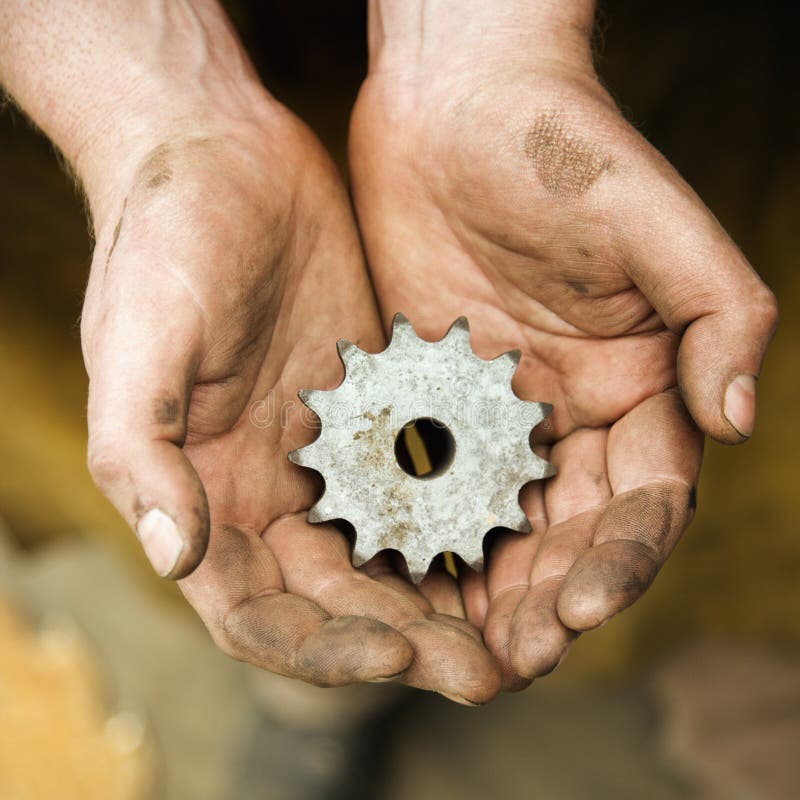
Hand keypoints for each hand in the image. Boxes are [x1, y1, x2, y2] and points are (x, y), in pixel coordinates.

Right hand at [78, 102, 500, 700]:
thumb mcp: (139, 336)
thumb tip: (173, 554)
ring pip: (395, 550)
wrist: (223, 156)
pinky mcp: (382, 405)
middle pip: (343, 600)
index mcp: (207, 494)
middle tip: (487, 670)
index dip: (324, 649)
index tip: (400, 653)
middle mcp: (272, 490)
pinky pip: (430, 475)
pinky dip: (466, 514)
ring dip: (449, 595)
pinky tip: (522, 532)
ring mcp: (332, 451)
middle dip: (410, 642)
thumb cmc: (162, 239)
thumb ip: (143, 447)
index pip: (262, 613)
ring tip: (521, 625)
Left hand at [350, 1, 777, 687]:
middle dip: (544, 601)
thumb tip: (741, 420)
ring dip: (481, 593)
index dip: (619, 559)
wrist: (456, 107)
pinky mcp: (426, 398)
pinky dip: (415, 535)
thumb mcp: (657, 221)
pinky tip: (392, 584)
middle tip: (512, 664)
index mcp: (638, 388)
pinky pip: (421, 480)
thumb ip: (717, 315)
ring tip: (454, 657)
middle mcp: (569, 415)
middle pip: (566, 533)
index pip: (642, 500)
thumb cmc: (564, 148)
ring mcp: (494, 414)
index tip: (579, 608)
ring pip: (494, 524)